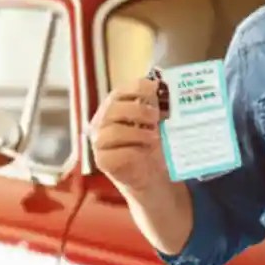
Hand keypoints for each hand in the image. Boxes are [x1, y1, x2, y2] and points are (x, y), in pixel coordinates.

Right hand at [90, 77, 170, 193]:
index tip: (156, 90)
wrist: (151, 174)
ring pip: (113, 131)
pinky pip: (115, 153)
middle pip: (114, 108)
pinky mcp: (102, 160)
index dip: (138, 89)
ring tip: (154, 136)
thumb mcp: (156, 122)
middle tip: (155, 117)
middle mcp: (102, 121)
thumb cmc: (152, 144)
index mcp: (114, 106)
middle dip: (138, 110)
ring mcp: (99, 141)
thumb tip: (166, 92)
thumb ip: (157, 107)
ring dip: (137, 132)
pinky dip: (132, 151)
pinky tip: (144, 152)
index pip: (121, 91)